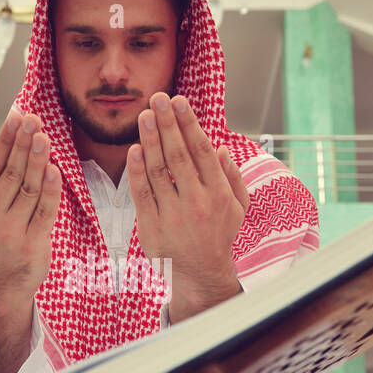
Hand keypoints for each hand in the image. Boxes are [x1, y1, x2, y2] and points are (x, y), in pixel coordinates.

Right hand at [0, 110, 61, 303]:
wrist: (2, 283)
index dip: (5, 140)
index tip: (16, 118)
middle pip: (10, 173)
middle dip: (23, 144)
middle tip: (34, 120)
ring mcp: (11, 231)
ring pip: (28, 189)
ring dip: (38, 161)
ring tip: (45, 138)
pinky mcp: (33, 243)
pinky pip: (44, 211)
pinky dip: (50, 190)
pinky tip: (55, 170)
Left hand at [127, 92, 249, 321]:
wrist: (201, 275)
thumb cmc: (218, 234)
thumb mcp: (237, 207)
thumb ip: (232, 177)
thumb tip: (221, 147)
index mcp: (219, 194)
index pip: (202, 152)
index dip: (190, 124)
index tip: (180, 101)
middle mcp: (197, 203)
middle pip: (179, 156)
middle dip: (168, 124)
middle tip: (158, 98)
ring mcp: (173, 216)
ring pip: (159, 171)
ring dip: (150, 140)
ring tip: (144, 116)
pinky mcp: (152, 228)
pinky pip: (142, 194)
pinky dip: (137, 171)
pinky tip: (135, 149)